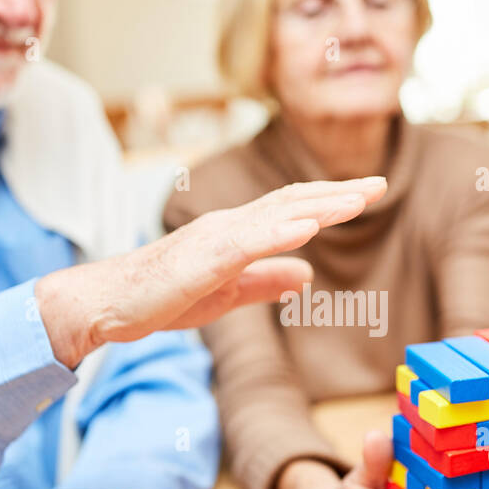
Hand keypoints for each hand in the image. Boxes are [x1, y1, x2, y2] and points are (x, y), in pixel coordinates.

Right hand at [36, 177, 386, 367]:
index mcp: (236, 233)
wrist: (108, 304)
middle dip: (338, 193)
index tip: (369, 192)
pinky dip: (279, 232)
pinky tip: (307, 227)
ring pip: (276, 215)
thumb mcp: (228, 293)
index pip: (292, 208)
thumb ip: (267, 281)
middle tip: (379, 183)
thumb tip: (308, 276)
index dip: (331, 199)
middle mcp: (229, 225)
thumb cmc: (160, 296)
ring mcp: (214, 238)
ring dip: (319, 206)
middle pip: (292, 201)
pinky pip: (246, 242)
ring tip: (357, 200)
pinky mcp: (201, 258)